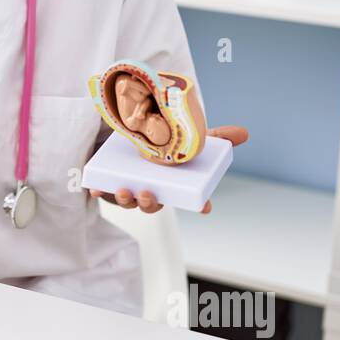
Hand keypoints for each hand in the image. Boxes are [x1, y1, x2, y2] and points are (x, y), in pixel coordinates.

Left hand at [90, 124, 248, 215]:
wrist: (133, 133)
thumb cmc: (166, 143)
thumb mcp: (190, 137)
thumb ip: (215, 136)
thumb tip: (244, 133)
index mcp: (174, 185)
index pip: (191, 200)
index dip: (200, 204)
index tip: (205, 206)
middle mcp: (153, 190)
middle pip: (153, 204)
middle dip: (150, 203)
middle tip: (148, 194)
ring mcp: (131, 188)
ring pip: (129, 200)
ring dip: (126, 199)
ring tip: (124, 190)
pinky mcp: (112, 181)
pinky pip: (105, 190)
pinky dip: (100, 190)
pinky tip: (95, 188)